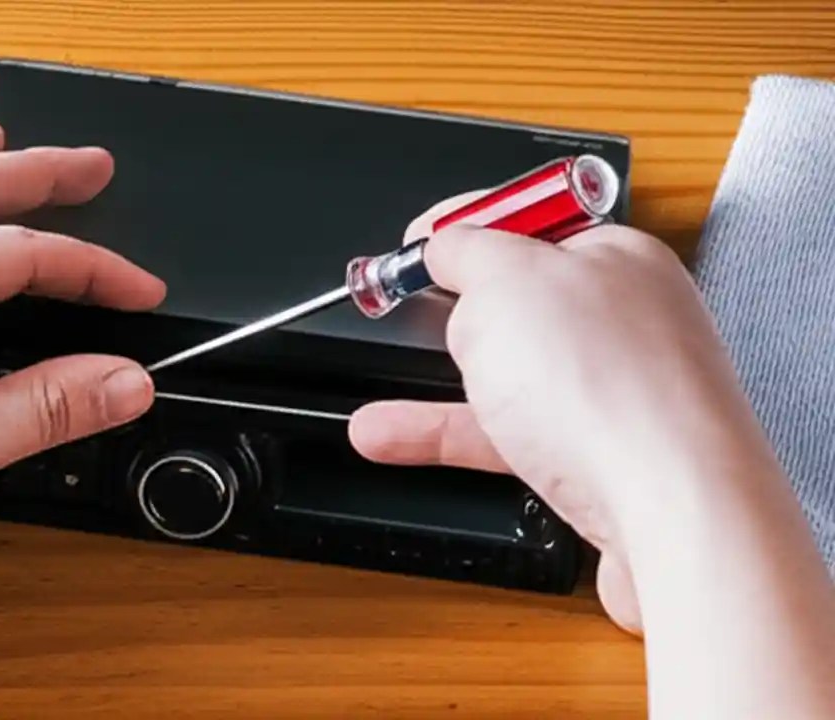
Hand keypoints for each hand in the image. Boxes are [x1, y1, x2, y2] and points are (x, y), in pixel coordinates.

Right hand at [348, 197, 779, 633]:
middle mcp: (623, 322)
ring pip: (508, 377)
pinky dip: (446, 433)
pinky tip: (393, 435)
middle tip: (407, 314)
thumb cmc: (614, 390)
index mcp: (615, 256)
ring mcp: (614, 394)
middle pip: (517, 304)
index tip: (412, 244)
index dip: (462, 229)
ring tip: (376, 394)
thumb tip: (445, 244)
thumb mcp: (506, 281)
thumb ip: (466, 249)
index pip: (528, 222)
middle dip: (456, 313)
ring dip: (436, 384)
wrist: (675, 515)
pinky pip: (506, 436)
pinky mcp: (599, 459)